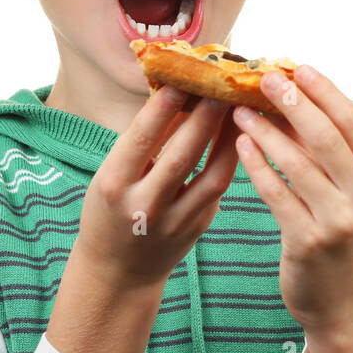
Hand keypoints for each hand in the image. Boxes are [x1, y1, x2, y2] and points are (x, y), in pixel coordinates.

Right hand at [74, 86, 242, 290]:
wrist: (118, 273)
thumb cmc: (110, 211)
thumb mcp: (111, 176)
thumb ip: (142, 143)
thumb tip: (176, 95)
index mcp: (114, 186)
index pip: (141, 141)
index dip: (163, 109)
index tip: (180, 80)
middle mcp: (145, 206)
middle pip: (182, 156)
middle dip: (205, 117)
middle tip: (222, 84)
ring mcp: (175, 221)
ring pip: (213, 175)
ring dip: (230, 137)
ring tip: (240, 105)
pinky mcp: (199, 226)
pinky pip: (220, 187)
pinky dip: (232, 157)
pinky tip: (242, 133)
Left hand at [231, 64, 352, 352]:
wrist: (344, 303)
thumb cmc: (342, 238)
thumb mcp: (351, 194)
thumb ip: (330, 155)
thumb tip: (296, 102)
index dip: (325, 91)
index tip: (298, 67)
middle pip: (326, 137)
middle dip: (293, 102)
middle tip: (264, 78)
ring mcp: (338, 220)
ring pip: (297, 163)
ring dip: (266, 131)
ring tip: (240, 110)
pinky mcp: (308, 242)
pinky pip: (277, 195)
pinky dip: (257, 167)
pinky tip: (240, 146)